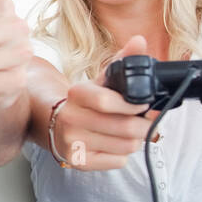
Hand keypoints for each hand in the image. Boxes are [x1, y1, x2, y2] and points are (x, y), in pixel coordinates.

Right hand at [50, 35, 153, 169]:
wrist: (56, 124)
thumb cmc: (87, 102)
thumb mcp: (102, 81)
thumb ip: (123, 61)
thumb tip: (139, 41)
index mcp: (76, 94)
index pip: (107, 101)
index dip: (133, 105)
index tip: (143, 104)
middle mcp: (70, 118)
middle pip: (124, 127)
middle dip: (144, 126)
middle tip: (145, 122)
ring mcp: (72, 142)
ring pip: (125, 146)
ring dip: (134, 140)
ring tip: (128, 133)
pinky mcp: (78, 161)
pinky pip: (117, 161)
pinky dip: (122, 154)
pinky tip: (112, 144)